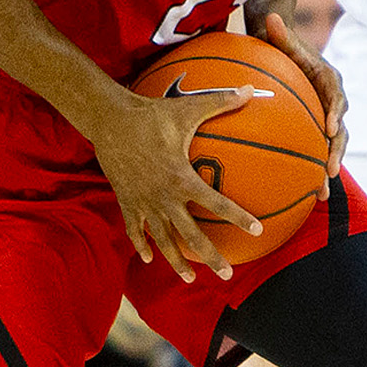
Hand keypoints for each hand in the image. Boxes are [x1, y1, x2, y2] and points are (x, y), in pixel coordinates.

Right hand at [84, 90, 262, 282]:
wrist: (109, 121)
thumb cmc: (151, 114)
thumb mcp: (188, 107)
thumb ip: (221, 101)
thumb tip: (250, 89)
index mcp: (182, 178)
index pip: (217, 204)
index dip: (239, 217)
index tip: (257, 230)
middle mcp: (164, 197)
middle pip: (191, 235)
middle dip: (210, 256)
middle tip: (226, 274)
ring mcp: (144, 202)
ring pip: (162, 239)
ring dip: (176, 261)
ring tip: (190, 278)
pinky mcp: (127, 201)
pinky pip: (135, 230)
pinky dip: (142, 245)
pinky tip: (150, 259)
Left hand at [257, 13, 346, 198]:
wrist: (285, 54)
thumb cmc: (282, 46)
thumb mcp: (280, 39)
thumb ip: (278, 32)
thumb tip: (270, 15)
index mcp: (328, 79)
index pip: (336, 95)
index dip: (335, 111)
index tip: (330, 127)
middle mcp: (333, 101)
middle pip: (340, 128)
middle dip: (336, 150)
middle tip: (330, 169)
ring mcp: (327, 117)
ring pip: (333, 146)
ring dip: (329, 167)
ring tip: (323, 193)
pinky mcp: (317, 130)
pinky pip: (320, 151)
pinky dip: (317, 171)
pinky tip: (309, 195)